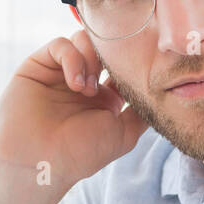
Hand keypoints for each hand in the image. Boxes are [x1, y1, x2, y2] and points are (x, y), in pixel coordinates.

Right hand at [0, 29, 147, 196]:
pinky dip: (72, 58)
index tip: (138, 66)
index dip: (130, 62)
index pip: (121, 66)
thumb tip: (164, 93)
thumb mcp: (124, 134)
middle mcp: (84, 83)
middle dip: (111, 56)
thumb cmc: (81, 154)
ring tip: (87, 89)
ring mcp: (61, 73)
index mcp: (105, 98)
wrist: (40, 162)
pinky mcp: (39, 65)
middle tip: (112, 73)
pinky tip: (75, 83)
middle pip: (103, 48)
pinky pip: (61, 44)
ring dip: (91, 60)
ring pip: (83, 41)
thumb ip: (142, 112)